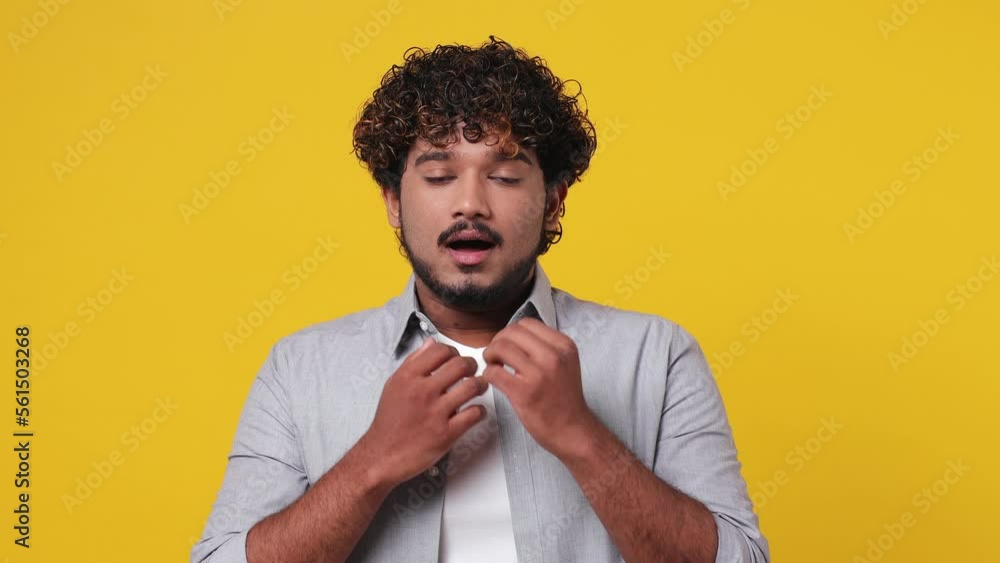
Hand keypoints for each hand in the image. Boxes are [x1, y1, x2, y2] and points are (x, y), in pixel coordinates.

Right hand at [359, 338, 488, 487]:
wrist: (381, 455)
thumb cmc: (389, 422)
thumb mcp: (394, 385)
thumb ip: (413, 362)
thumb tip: (431, 344)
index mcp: (409, 377)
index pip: (441, 350)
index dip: (454, 352)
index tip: (456, 359)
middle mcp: (422, 392)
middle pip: (460, 365)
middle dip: (472, 365)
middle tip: (472, 371)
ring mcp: (435, 413)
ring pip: (472, 387)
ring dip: (481, 385)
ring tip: (479, 388)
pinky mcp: (446, 433)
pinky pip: (474, 414)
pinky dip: (480, 410)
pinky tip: (475, 410)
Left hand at [482, 317, 598, 459]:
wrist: (573, 430)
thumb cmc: (564, 399)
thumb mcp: (564, 364)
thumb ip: (544, 347)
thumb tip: (511, 337)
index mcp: (564, 346)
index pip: (527, 323)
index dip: (510, 333)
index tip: (507, 346)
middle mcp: (553, 356)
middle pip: (512, 332)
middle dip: (498, 341)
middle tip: (495, 356)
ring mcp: (538, 373)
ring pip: (501, 347)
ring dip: (490, 354)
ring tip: (493, 366)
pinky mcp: (524, 392)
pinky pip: (494, 371)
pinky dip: (488, 373)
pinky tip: (493, 380)